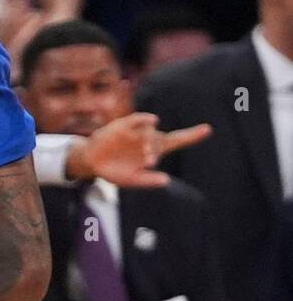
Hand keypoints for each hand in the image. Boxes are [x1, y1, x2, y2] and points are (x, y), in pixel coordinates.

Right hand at [66, 112, 211, 186]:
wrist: (92, 162)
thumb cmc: (115, 171)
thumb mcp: (131, 180)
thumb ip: (148, 181)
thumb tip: (166, 181)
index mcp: (155, 150)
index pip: (178, 140)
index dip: (193, 135)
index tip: (208, 129)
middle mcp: (148, 138)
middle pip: (161, 139)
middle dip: (156, 150)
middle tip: (149, 161)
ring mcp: (136, 132)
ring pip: (150, 131)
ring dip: (150, 141)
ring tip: (146, 157)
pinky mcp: (123, 126)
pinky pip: (138, 120)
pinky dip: (145, 119)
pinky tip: (153, 121)